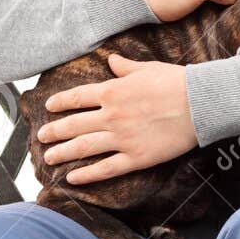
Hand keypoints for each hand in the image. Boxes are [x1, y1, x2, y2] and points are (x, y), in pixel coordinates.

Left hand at [37, 53, 198, 183]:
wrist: (199, 103)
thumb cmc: (176, 82)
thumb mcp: (147, 68)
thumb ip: (125, 68)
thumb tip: (112, 59)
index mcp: (112, 91)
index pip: (77, 97)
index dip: (60, 102)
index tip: (48, 107)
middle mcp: (111, 116)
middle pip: (74, 125)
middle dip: (54, 132)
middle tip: (40, 137)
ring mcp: (122, 138)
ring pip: (84, 148)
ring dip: (63, 154)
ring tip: (48, 158)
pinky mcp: (136, 157)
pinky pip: (105, 169)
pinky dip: (87, 175)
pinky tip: (72, 179)